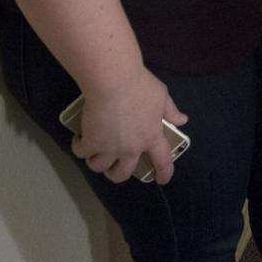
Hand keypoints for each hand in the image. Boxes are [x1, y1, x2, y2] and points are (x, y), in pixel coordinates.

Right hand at [72, 69, 188, 184]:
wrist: (114, 81)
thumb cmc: (140, 85)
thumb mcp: (161, 96)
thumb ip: (171, 110)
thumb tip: (182, 120)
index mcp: (151, 137)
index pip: (163, 160)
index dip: (164, 172)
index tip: (161, 180)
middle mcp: (131, 148)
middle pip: (122, 173)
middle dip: (116, 174)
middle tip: (113, 167)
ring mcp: (109, 148)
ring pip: (99, 167)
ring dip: (96, 162)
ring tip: (94, 152)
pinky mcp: (91, 142)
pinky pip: (81, 153)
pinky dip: (79, 147)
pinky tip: (80, 139)